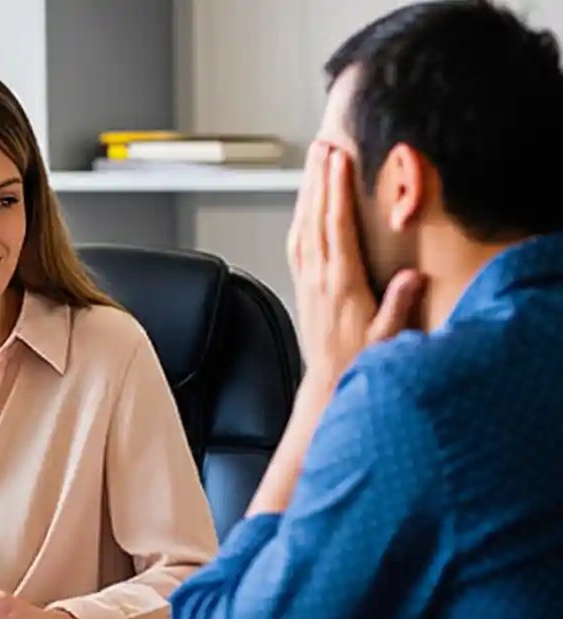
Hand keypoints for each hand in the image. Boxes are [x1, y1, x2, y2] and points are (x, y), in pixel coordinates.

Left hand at [286, 142, 425, 390]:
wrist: (326, 381)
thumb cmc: (358, 360)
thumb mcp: (386, 337)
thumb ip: (399, 305)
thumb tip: (414, 276)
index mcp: (342, 283)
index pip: (337, 228)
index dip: (337, 192)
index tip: (339, 162)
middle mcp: (319, 276)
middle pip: (316, 218)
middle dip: (320, 179)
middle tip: (322, 146)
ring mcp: (307, 277)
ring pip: (303, 225)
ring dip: (308, 191)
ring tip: (313, 160)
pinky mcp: (302, 282)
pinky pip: (296, 241)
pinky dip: (300, 215)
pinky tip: (304, 200)